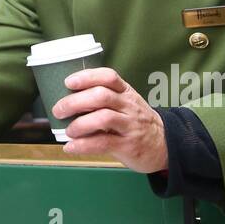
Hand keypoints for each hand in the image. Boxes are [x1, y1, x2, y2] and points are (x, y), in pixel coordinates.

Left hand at [52, 67, 168, 173]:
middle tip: (59, 110)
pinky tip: (71, 147)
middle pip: (101, 96)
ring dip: (80, 124)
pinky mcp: (128, 146)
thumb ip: (103, 100)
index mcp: (126, 92)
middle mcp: (128, 106)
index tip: (69, 81)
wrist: (165, 145)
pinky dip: (83, 145)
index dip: (87, 76)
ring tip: (68, 131)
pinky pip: (103, 143)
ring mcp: (130, 126)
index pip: (108, 77)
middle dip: (75, 101)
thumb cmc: (137, 122)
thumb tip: (67, 100)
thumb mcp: (126, 104)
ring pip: (103, 118)